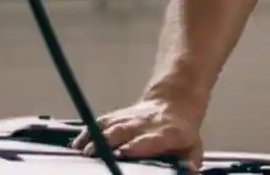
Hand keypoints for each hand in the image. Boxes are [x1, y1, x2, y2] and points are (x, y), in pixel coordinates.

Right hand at [70, 98, 203, 171]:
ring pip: (109, 124)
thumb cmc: (181, 134)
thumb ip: (189, 163)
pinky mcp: (117, 116)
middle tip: (94, 155)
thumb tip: (190, 173)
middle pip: (123, 130)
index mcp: (166, 133)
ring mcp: (130, 118)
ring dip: (94, 137)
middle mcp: (145, 123)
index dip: (135, 146)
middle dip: (108, 142)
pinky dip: (87, 132)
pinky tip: (77, 145)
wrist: (174, 102)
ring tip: (83, 151)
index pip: (149, 139)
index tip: (122, 154)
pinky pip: (100, 122)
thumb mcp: (192, 148)